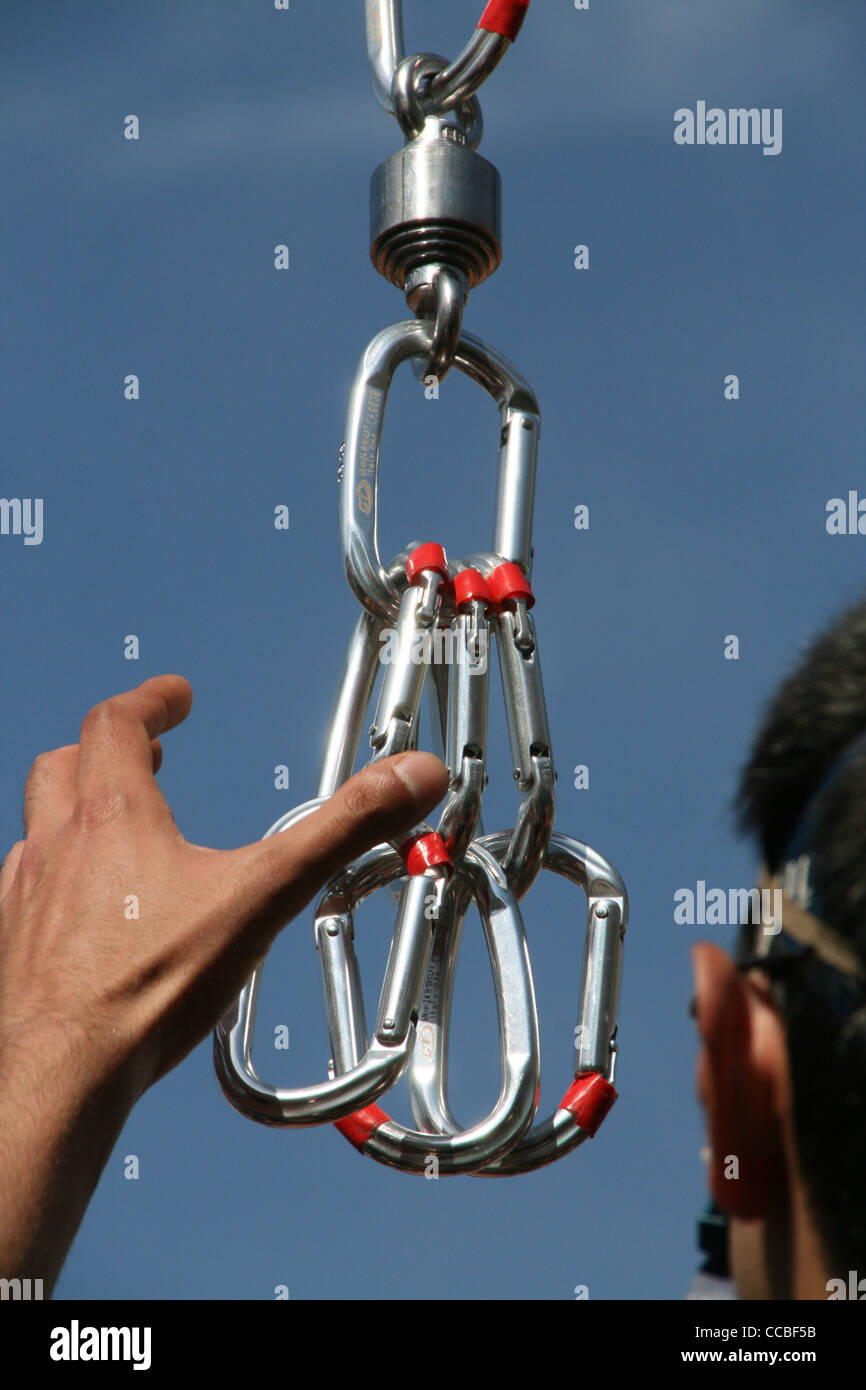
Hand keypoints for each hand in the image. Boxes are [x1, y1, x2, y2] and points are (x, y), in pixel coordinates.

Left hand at [0, 673, 447, 1100]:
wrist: (58, 1074)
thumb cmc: (145, 989)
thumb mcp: (263, 896)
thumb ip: (340, 831)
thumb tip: (409, 777)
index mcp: (112, 816)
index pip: (116, 723)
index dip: (150, 700)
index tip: (175, 696)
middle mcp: (57, 846)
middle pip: (64, 765)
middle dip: (106, 748)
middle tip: (147, 751)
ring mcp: (26, 898)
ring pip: (38, 829)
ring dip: (75, 815)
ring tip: (115, 830)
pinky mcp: (14, 949)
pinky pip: (26, 893)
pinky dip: (57, 883)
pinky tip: (86, 917)